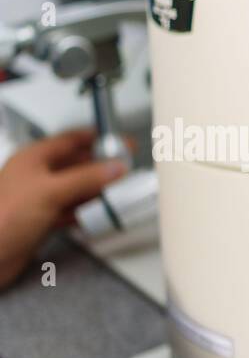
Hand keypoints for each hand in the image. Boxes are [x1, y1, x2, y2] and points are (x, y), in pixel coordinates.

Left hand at [0, 130, 126, 288]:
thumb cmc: (4, 216)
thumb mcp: (51, 191)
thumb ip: (86, 178)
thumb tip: (115, 167)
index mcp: (34, 158)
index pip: (70, 140)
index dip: (96, 138)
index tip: (119, 140)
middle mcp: (38, 175)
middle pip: (77, 165)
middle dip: (102, 166)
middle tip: (127, 167)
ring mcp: (42, 198)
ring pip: (78, 188)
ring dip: (99, 189)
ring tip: (122, 189)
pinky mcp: (45, 219)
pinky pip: (74, 210)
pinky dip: (90, 210)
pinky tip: (103, 212)